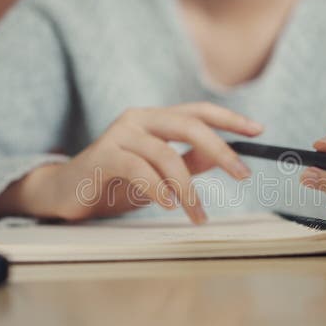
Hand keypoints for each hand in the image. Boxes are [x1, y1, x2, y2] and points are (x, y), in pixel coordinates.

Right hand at [0, 102, 263, 223]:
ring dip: (188, 188)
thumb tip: (221, 157)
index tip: (258, 130)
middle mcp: (138, 119)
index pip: (198, 111)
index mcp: (154, 120)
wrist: (67, 194)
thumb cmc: (115, 183)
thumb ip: (187, 161)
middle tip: (243, 175)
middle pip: (189, 125)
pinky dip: (159, 189)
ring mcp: (119, 135)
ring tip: (198, 214)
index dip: (230, 119)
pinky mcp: (103, 156)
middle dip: (221, 150)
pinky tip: (169, 205)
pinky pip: (139, 170)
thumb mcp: (159, 172)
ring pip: (166, 154)